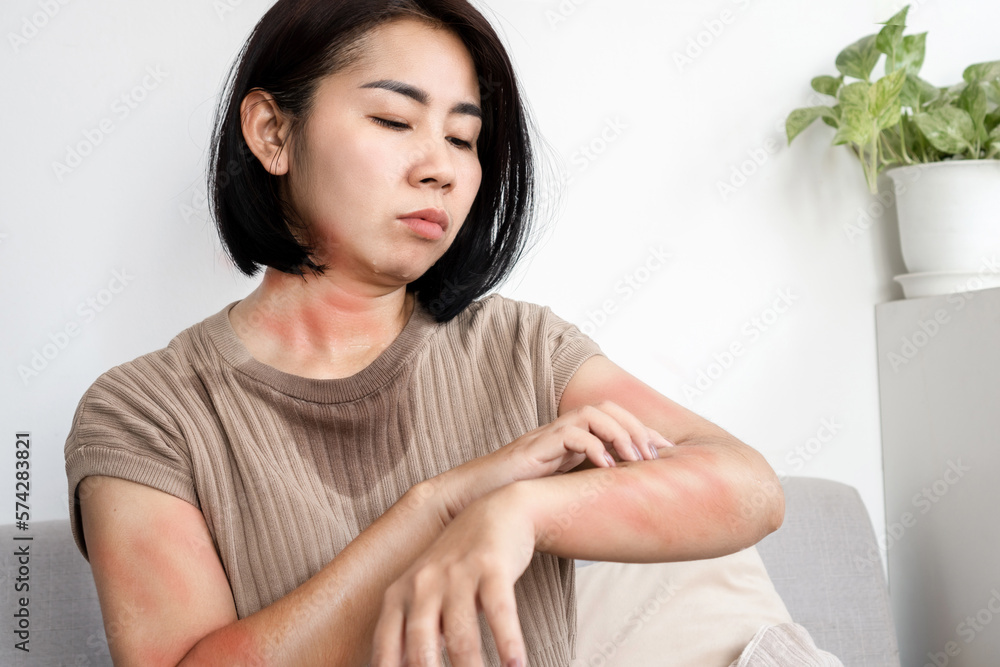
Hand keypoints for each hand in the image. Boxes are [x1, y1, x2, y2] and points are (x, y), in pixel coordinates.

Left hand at [370, 488, 535, 666]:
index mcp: (398, 597)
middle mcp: (422, 585)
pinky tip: (515, 665)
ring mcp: (456, 574)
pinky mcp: (491, 565)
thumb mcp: (423, 594)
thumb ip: (411, 635)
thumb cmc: (457, 566)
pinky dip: (508, 642)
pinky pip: (499, 610)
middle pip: (421, 650)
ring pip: (462, 637)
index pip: (387, 652)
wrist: (495, 511)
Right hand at [439, 401, 672, 521]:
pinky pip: (573, 435)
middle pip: (608, 408)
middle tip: (656, 455)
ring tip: (637, 460)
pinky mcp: (537, 448)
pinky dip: (596, 448)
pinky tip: (608, 469)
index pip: (612, 417)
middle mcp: (561, 430)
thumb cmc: (515, 496)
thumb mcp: (560, 488)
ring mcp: (548, 436)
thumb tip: (623, 497)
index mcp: (571, 437)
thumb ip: (585, 482)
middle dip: (637, 428)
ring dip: (622, 434)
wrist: (474, 497)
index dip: (642, 430)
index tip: (666, 451)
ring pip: (594, 414)